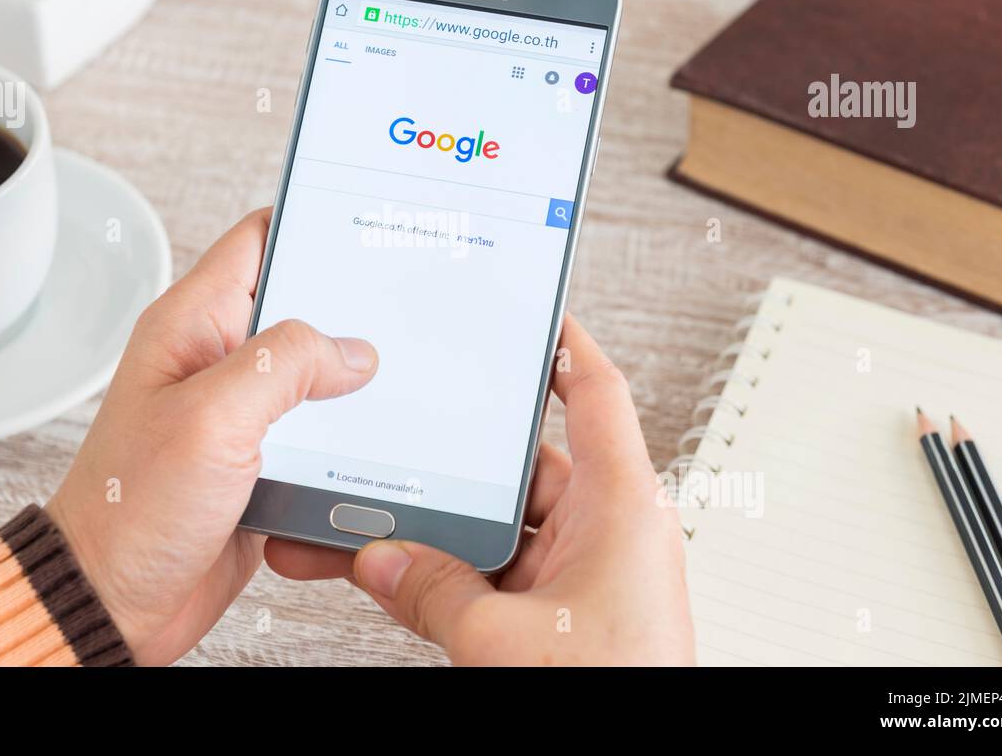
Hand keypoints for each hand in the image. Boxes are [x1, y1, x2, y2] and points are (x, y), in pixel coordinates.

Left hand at [46, 209, 377, 665]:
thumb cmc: (129, 511)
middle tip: (408, 310)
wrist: (114, 603)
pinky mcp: (262, 466)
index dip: (312, 222)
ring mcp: (242, 416)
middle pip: (302, 310)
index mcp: (193, 327)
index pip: (259, 241)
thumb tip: (352, 352)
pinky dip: (348, 446)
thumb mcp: (210, 418)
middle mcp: (219, 363)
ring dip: (356, 390)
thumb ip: (283, 365)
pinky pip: (320, 439)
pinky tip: (376, 453)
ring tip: (406, 386)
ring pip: (319, 379)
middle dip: (353, 312)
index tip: (367, 221)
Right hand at [265, 315, 693, 664]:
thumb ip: (433, 592)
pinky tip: (398, 573)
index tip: (529, 308)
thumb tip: (379, 559)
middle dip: (458, 461)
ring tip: (380, 520)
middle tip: (405, 437)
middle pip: (522, 463)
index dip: (562, 342)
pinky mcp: (560, 614)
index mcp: (622, 506)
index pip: (596, 391)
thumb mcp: (505, 640)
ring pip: (500, 526)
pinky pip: (496, 573)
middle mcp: (606, 530)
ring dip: (444, 529)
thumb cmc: (621, 693)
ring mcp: (581, 573)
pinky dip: (451, 573)